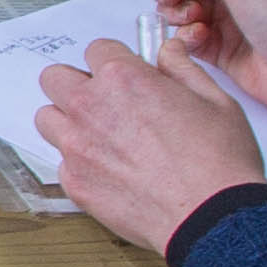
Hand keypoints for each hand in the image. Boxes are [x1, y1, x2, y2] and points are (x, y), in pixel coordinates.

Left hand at [31, 37, 266, 256]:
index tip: (124, 74)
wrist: (212, 217)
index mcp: (123, 79)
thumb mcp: (214, 99)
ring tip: (101, 135)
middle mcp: (91, 108)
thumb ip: (182, 68)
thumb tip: (169, 51)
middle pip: (55, 78)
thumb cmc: (218, 162)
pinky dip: (78, 162)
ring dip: (68, 121)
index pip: (96, 50)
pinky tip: (108, 170)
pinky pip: (61, 162)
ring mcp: (77, 147)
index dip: (114, 61)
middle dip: (77, 83)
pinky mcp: (75, 183)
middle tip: (104, 100)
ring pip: (48, 119)